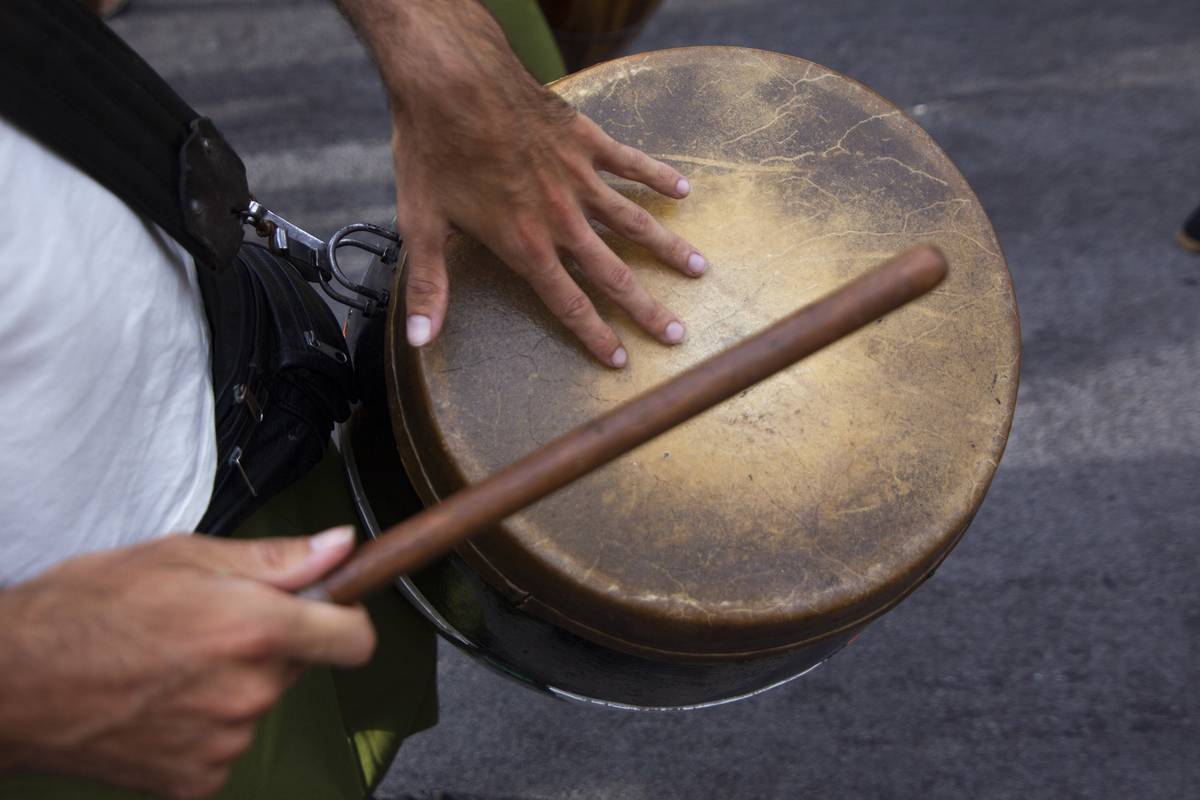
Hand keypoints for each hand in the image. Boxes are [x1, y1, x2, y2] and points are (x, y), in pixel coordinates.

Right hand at [0, 527, 372, 798]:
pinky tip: (158, 703)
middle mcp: (250, 692)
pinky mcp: (196, 782)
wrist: (8, 683)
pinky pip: (225, 744)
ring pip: (259, 704)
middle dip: (272, 643)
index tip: (326, 609)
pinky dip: (202, 726)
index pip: (355, 640)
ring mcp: (224, 744)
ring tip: (171, 664)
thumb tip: (340, 548)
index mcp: (257, 628)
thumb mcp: (182, 557)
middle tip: (209, 625)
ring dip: (233, 685)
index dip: (345, 619)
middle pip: (299, 665)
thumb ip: (275, 559)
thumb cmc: (84, 609)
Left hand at [340, 0, 706, 367]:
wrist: (452, 80)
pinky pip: (630, 162)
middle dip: (647, 308)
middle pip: (614, 275)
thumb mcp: (421, 223)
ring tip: (700, 268)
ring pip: (634, 222)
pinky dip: (657, 176)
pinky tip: (683, 189)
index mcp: (525, 245)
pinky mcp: (585, 140)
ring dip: (668, 248)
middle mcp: (561, 219)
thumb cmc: (433, 149)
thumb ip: (430, 286)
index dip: (596, 336)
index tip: (622, 360)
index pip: (568, 303)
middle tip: (678, 333)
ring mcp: (578, 178)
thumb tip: (420, 339)